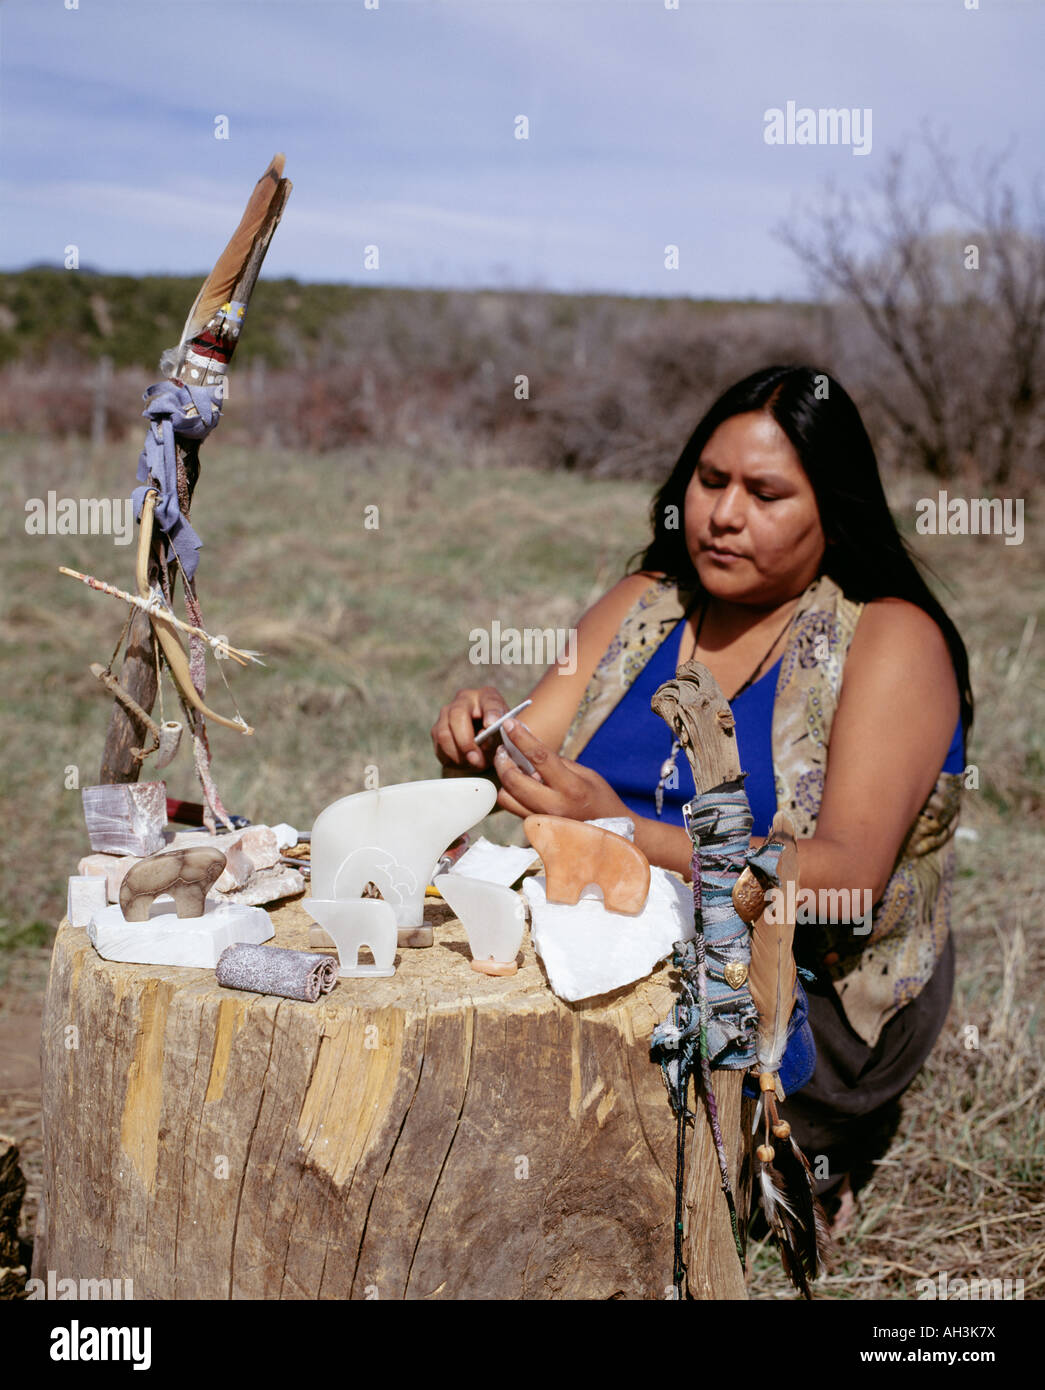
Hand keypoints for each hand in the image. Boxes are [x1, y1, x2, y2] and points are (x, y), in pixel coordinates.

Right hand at [431, 686, 509, 772]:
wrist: (486, 741)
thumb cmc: (498, 735)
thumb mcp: (504, 735)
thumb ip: (498, 736)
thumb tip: (484, 742)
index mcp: (487, 697)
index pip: (490, 702)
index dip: (491, 713)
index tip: (492, 725)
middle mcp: (463, 700)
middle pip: (457, 715)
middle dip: (465, 741)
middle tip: (476, 758)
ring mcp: (446, 714)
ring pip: (443, 734)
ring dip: (458, 754)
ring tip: (473, 763)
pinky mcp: (437, 730)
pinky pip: (439, 748)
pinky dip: (451, 760)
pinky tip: (465, 762)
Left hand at [492, 718, 629, 821]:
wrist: (608, 835)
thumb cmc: (600, 800)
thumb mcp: (586, 774)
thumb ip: (558, 763)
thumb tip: (530, 749)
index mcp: (571, 787)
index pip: (539, 757)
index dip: (521, 738)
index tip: (509, 724)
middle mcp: (554, 806)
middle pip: (513, 780)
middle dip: (502, 760)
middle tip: (503, 749)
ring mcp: (543, 819)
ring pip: (507, 797)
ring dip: (504, 779)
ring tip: (511, 768)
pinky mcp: (536, 828)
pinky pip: (513, 808)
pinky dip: (512, 793)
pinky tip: (520, 785)